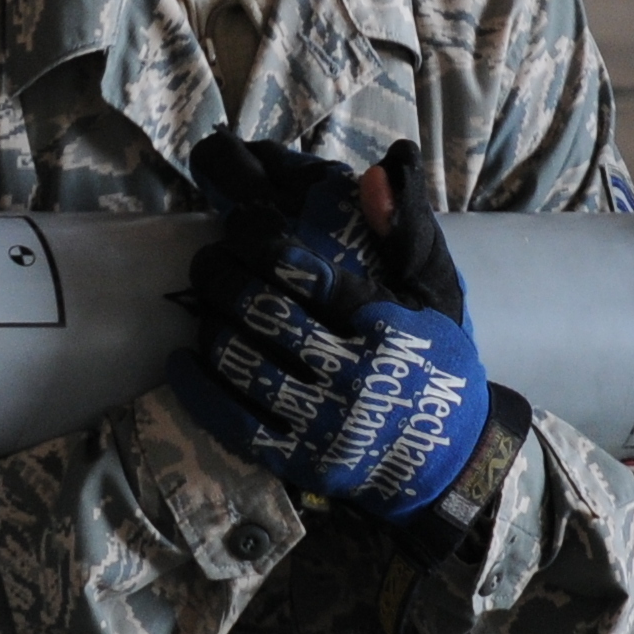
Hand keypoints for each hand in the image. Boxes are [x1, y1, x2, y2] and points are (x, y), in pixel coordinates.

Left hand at [171, 134, 508, 522]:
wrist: (450, 461)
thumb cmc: (436, 363)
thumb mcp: (435, 294)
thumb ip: (404, 230)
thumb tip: (376, 171)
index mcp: (386, 325)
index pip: (306, 272)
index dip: (259, 238)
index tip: (239, 220)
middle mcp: (356, 375)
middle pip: (264, 313)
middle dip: (222, 273)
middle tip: (208, 257)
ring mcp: (326, 424)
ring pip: (242, 362)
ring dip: (210, 320)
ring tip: (205, 297)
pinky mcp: (301, 461)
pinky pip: (232, 422)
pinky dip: (198, 386)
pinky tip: (183, 358)